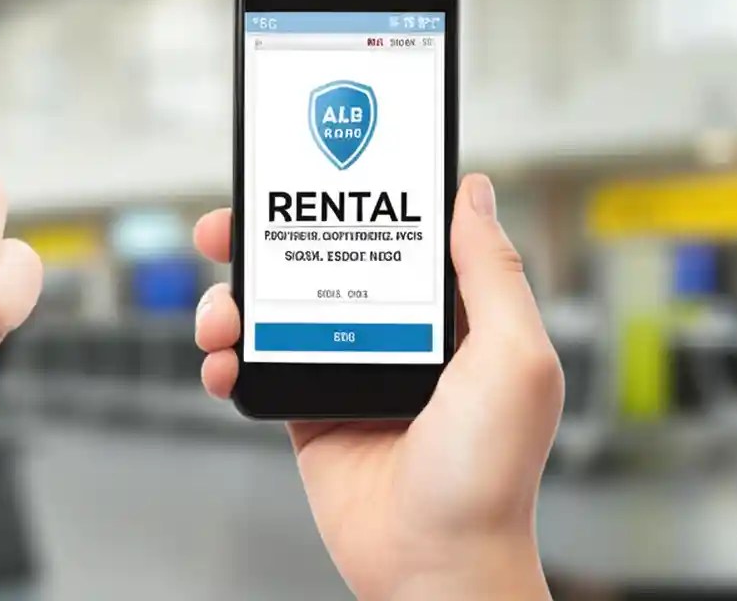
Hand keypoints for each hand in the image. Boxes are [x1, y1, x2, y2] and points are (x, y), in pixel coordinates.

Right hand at [193, 174, 561, 599]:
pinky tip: (223, 364)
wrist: (435, 564)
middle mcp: (393, 332)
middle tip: (228, 228)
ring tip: (221, 316)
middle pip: (318, 261)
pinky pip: (256, 367)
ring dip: (233, 301)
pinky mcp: (309, 409)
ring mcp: (346, 369)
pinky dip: (226, 361)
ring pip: (275, 309)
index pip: (392, 234)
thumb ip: (493, 272)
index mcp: (448, 313)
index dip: (350, 199)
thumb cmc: (490, 474)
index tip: (311, 174)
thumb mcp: (514, 358)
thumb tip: (474, 193)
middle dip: (266, 239)